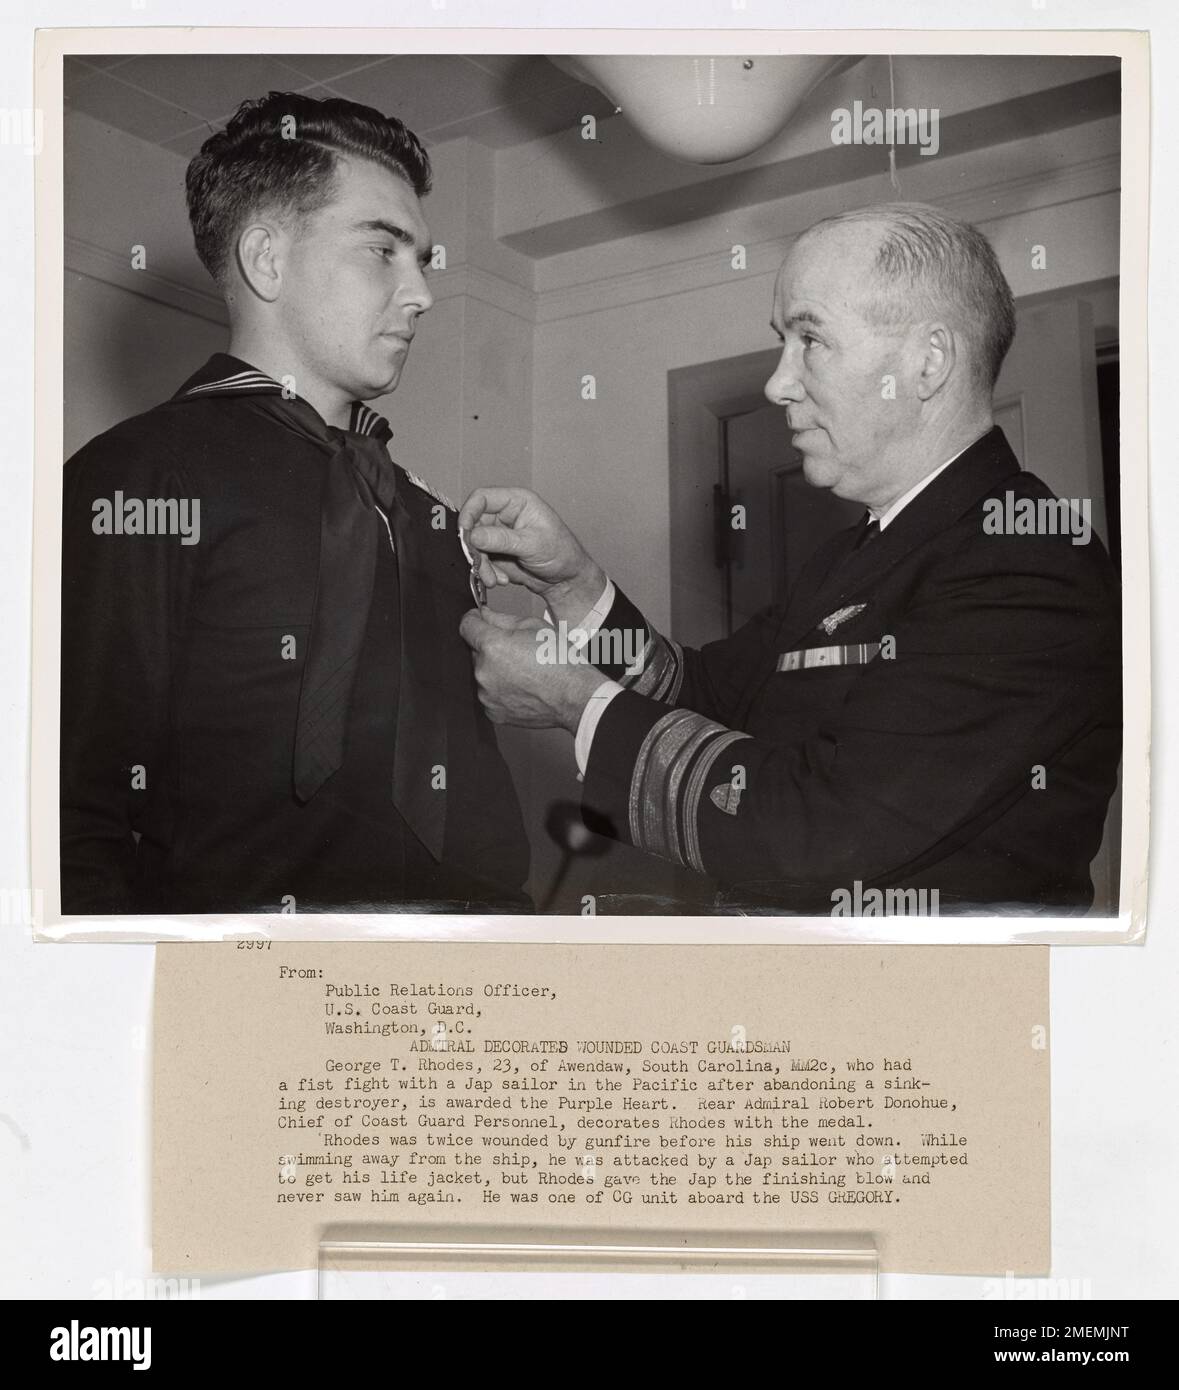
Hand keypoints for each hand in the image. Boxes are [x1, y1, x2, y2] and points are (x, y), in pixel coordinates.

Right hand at [457, 487, 605, 616]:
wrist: (566, 580)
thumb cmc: (562, 554)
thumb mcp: (532, 544)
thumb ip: (501, 539)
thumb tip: (473, 535)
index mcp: (517, 502)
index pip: (482, 498)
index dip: (469, 513)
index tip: (465, 533)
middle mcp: (505, 515)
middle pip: (473, 524)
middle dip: (475, 548)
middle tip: (480, 564)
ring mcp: (499, 534)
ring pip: (474, 546)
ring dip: (481, 565)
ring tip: (494, 579)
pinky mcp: (497, 552)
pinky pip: (480, 560)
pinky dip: (486, 572)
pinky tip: (500, 579)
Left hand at [459, 608, 606, 731]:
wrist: (575, 696)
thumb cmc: (562, 662)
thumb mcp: (534, 626)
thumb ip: (501, 618)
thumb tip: (484, 615)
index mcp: (493, 646)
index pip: (466, 625)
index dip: (474, 619)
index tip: (480, 620)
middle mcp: (484, 672)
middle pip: (475, 651)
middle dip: (490, 647)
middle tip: (517, 650)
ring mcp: (486, 695)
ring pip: (482, 673)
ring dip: (495, 669)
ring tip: (522, 671)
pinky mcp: (492, 712)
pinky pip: (489, 694)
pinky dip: (500, 689)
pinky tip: (521, 686)